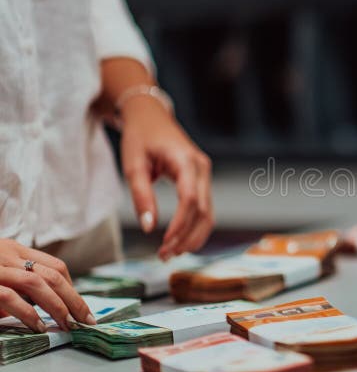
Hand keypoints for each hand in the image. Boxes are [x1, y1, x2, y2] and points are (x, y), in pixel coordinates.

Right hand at [0, 239, 93, 331]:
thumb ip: (17, 285)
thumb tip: (37, 309)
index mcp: (15, 250)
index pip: (55, 265)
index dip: (71, 287)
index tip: (79, 306)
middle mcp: (7, 255)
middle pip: (52, 275)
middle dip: (73, 300)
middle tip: (85, 320)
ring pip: (35, 284)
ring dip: (56, 306)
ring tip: (67, 325)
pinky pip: (10, 297)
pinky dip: (28, 313)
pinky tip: (38, 326)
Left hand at [120, 95, 213, 259]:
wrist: (150, 116)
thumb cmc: (140, 137)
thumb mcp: (133, 165)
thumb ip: (142, 196)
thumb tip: (150, 227)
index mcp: (185, 161)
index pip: (189, 199)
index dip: (180, 224)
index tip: (165, 242)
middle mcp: (202, 168)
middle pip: (203, 211)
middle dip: (186, 236)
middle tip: (165, 255)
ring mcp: (205, 174)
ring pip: (208, 213)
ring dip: (192, 236)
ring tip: (172, 252)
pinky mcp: (201, 180)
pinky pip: (204, 208)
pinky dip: (194, 227)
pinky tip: (180, 240)